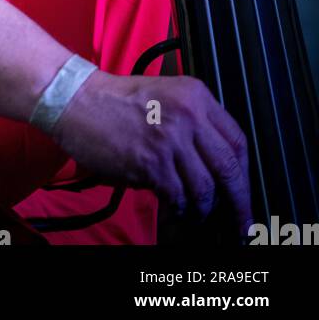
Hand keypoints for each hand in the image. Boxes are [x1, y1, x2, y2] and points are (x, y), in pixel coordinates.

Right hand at [51, 69, 251, 237]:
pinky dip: (179, 211)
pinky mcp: (151, 162)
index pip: (238, 140)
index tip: (244, 193)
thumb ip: (192, 123)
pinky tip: (173, 211)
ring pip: (206, 189)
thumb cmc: (115, 101)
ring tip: (193, 215)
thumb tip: (213, 167)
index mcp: (195, 95)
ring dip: (202, 210)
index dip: (244, 173)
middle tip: (240, 224)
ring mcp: (171, 138)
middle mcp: (189, 114)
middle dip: (239, 203)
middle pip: (230, 168)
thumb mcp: (164, 95)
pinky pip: (178, 198)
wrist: (75, 99)